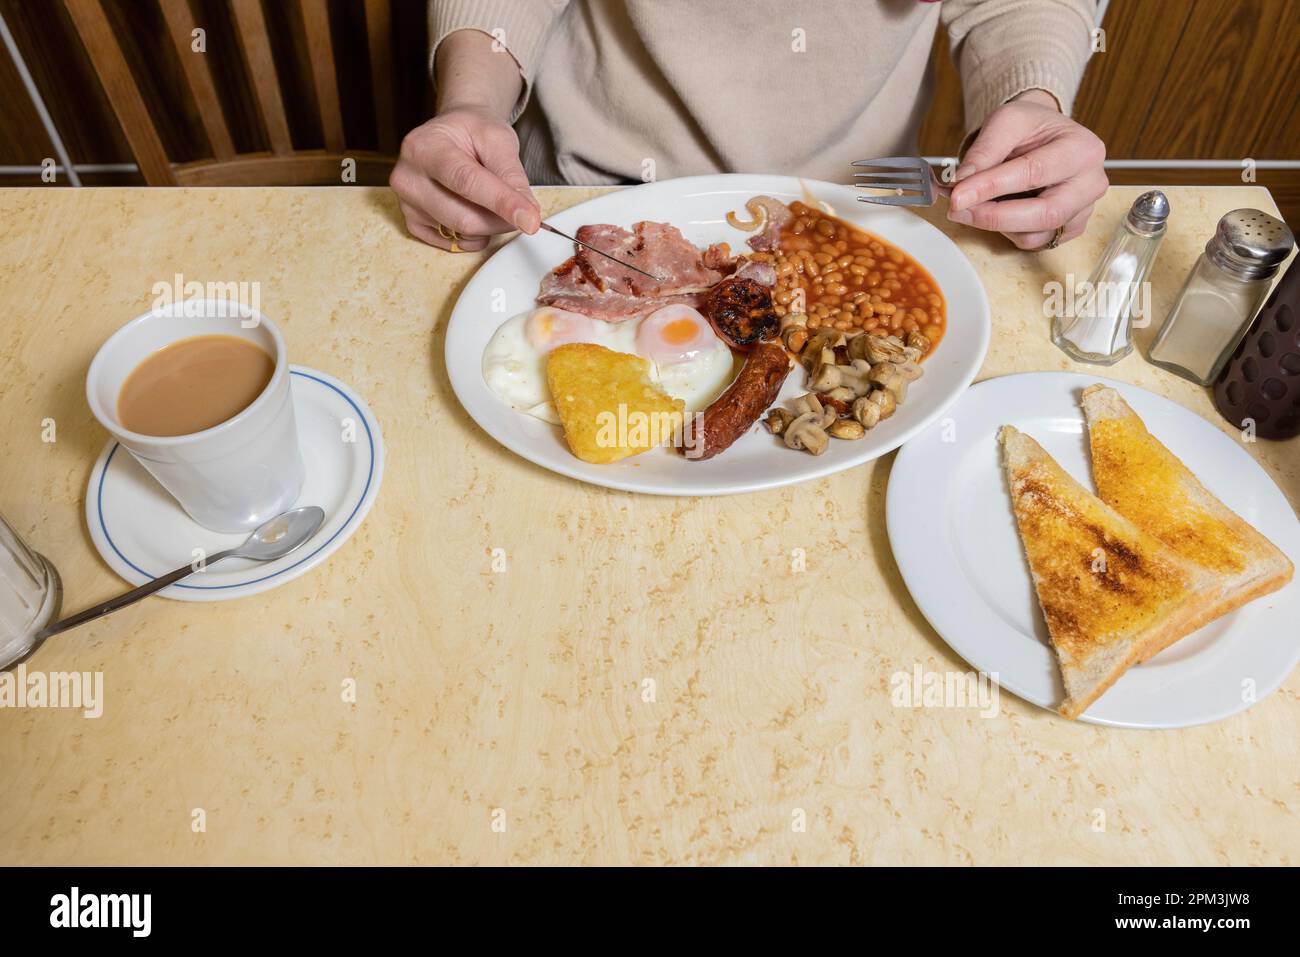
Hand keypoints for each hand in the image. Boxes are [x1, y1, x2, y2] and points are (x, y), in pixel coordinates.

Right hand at [389, 105, 541, 251]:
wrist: (451, 134)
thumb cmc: (472, 133)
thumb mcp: (498, 139)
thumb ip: (512, 175)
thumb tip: (527, 214)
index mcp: (424, 146)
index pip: (466, 181)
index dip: (501, 202)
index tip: (531, 219)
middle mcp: (407, 176)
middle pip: (464, 216)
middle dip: (501, 218)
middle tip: (520, 206)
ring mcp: (406, 203)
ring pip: (462, 233)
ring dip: (490, 226)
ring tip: (492, 200)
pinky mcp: (412, 223)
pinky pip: (454, 244)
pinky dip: (475, 235)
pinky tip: (475, 211)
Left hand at [946, 90, 1107, 249]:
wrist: (1045, 136)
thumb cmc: (1031, 128)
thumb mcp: (1006, 121)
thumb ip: (984, 151)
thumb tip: (961, 182)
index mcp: (1082, 149)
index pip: (1033, 173)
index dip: (990, 187)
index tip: (957, 196)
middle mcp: (1091, 183)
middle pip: (1043, 213)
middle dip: (992, 216)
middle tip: (956, 209)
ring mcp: (1083, 210)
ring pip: (1035, 235)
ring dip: (996, 226)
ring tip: (974, 205)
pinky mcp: (1070, 229)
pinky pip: (1035, 242)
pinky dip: (1008, 232)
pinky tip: (997, 211)